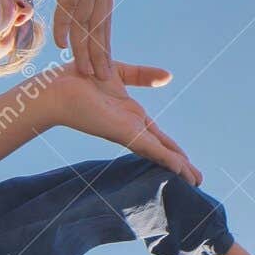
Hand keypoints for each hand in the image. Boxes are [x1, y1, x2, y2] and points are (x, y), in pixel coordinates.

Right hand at [44, 0, 113, 79]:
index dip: (105, 44)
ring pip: (85, 18)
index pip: (106, 20)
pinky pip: (68, 3)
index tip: (107, 68)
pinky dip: (64, 23)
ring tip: (81, 68)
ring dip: (82, 45)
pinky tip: (61, 42)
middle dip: (99, 53)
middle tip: (100, 79)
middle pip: (100, 24)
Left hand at [44, 63, 198, 184]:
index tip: (187, 161)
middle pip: (163, 150)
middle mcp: (132, 129)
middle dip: (181, 165)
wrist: (56, 89)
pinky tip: (180, 169)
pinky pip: (151, 148)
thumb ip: (143, 75)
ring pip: (160, 154)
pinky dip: (168, 159)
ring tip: (195, 181)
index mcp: (132, 117)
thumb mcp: (120, 73)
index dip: (175, 149)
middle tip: (198, 180)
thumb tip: (168, 76)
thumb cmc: (79, 79)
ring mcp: (129, 133)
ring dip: (179, 168)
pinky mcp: (124, 134)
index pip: (159, 137)